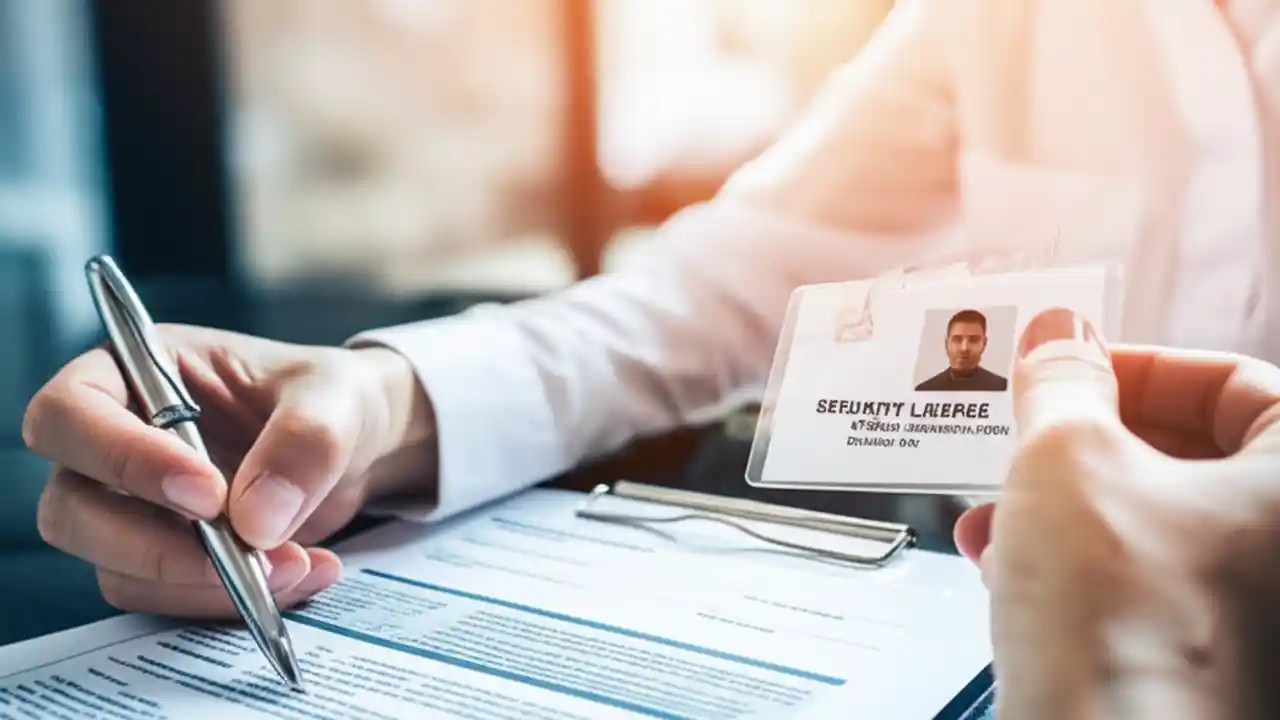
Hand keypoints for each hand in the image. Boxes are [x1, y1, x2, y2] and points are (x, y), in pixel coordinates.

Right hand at [23, 325, 434, 617]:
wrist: (361, 446)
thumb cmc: (331, 397)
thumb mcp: (337, 397)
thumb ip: (305, 441)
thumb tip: (253, 522)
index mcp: (136, 369)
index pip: (70, 413)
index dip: (122, 459)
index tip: (206, 495)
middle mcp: (114, 438)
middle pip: (71, 508)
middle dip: (156, 545)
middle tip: (248, 549)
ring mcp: (131, 505)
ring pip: (113, 566)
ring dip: (200, 581)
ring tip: (295, 564)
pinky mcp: (162, 554)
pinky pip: (163, 594)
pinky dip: (225, 597)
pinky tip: (299, 574)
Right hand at [953, 308, 1279, 718]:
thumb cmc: (1128, 623)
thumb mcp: (1067, 455)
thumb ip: (1062, 379)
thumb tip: (1060, 338)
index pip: (1238, 384)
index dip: (1141, 365)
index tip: (1074, 371)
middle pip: (1191, 457)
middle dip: (1086, 444)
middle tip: (1032, 436)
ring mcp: (1252, 617)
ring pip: (1154, 528)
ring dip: (1064, 508)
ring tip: (998, 513)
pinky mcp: (1197, 666)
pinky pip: (1139, 592)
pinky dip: (1075, 570)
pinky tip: (1011, 571)